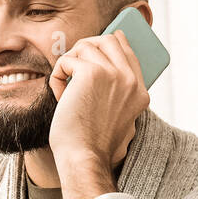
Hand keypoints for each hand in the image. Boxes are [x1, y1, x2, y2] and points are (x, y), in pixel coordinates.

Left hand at [47, 29, 149, 198]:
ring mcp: (112, 73)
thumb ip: (119, 97)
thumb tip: (106, 70)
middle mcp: (130, 79)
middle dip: (86, 48)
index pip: (128, 52)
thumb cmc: (95, 146)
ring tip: (65, 89)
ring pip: (85, 46)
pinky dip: (57, 77)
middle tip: (72, 67)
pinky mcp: (90, 73)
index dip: (111, 44)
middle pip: (108, 40)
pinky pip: (66, 60)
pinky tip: (60, 97)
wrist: (85, 158)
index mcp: (140, 92)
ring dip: (69, 64)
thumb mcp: (120, 121)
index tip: (98, 46)